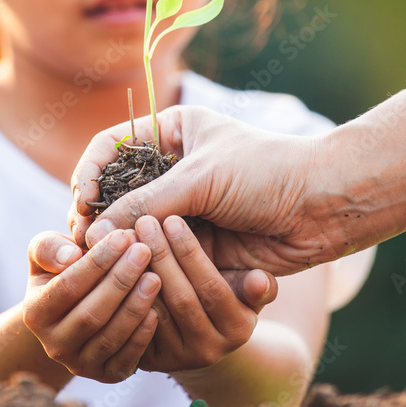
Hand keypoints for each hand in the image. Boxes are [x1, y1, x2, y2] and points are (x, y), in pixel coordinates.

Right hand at [23, 229, 161, 382]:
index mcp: (35, 313)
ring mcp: (80, 364)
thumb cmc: (65, 270)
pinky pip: (126, 360)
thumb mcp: (49, 253)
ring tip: (155, 276)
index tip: (123, 236)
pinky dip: (142, 337)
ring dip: (134, 306)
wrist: (75, 310)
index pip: (67, 286)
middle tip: (144, 251)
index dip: (97, 261)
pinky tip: (157, 310)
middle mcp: (54, 345)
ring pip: (110, 337)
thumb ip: (49, 248)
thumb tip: (70, 257)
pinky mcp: (106, 375)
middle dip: (120, 280)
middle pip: (90, 314)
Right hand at [69, 106, 348, 275]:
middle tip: (85, 242)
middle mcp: (171, 169)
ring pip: (134, 226)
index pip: (111, 147)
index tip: (83, 202)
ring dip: (120, 243)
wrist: (322, 207)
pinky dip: (144, 263)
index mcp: (171, 133)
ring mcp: (182, 206)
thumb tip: (92, 233)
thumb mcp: (201, 179)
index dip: (90, 173)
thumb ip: (145, 203)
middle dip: (99, 216)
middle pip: (116, 192)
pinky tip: (132, 273)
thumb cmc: (266, 173)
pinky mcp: (194, 242)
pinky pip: (157, 253)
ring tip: (106, 260)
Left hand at [131, 215, 273, 372]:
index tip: (172, 219)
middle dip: (161, 256)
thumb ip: (255, 284)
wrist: (199, 335)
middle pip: (181, 299)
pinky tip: (116, 261)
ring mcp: (179, 359)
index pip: (211, 287)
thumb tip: (261, 280)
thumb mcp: (244, 289)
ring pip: (154, 311)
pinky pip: (134, 324)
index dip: (191, 253)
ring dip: (138, 272)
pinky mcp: (151, 362)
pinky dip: (125, 292)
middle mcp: (210, 351)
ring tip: (127, 237)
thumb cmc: (224, 294)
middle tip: (144, 221)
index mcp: (238, 330)